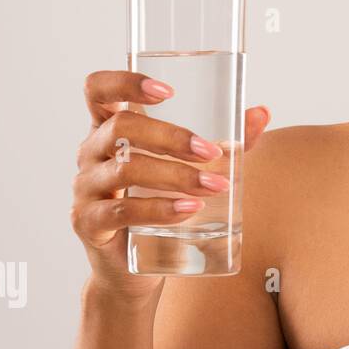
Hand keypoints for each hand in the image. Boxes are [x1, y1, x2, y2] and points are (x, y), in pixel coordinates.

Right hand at [71, 71, 270, 299]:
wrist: (134, 266)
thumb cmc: (160, 202)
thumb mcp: (189, 167)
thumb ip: (226, 140)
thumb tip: (262, 112)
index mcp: (109, 128)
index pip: (99, 91)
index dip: (125, 82)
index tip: (167, 92)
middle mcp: (91, 153)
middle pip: (121, 127)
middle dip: (171, 137)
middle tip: (211, 152)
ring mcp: (85, 188)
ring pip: (124, 170)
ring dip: (175, 175)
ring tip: (213, 185)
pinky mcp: (89, 223)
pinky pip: (121, 211)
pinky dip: (159, 209)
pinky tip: (189, 209)